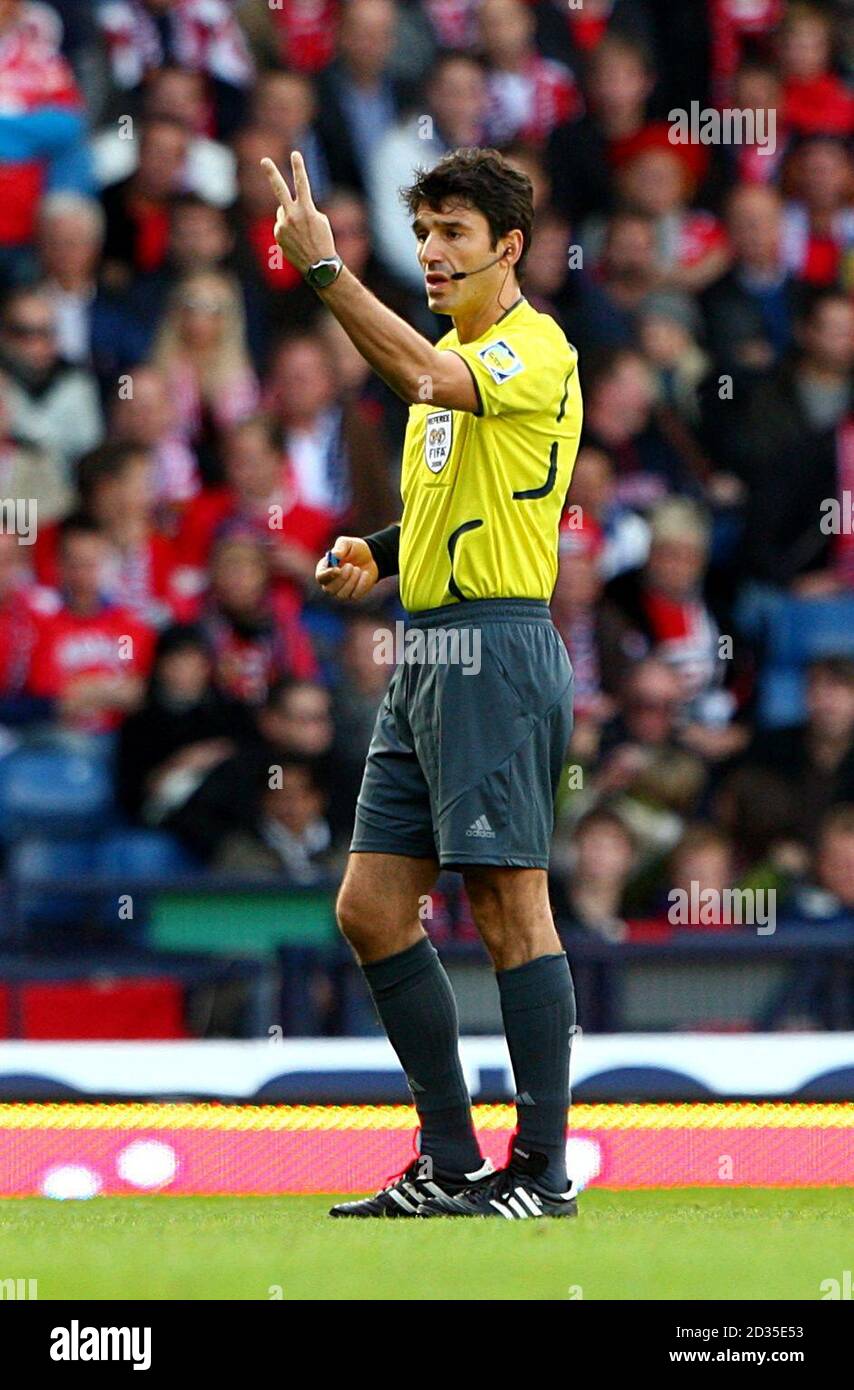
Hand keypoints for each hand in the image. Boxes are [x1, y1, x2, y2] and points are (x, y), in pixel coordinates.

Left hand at [261, 151, 335, 275]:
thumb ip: (303, 209)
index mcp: (307, 209)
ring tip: (301, 233)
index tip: (295, 154)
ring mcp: (283, 226)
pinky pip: (281, 226)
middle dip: (272, 173)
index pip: (302, 183)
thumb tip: (286, 208)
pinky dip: (287, 230)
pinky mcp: (277, 235)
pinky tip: (296, 241)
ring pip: (282, 212)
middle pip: (279, 190)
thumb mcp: (319, 220)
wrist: (319, 266)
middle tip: (264, 160)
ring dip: (290, 217)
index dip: (299, 167)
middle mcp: (292, 216)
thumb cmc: (323, 241)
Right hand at [316, 536, 378, 601]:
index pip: (320, 577)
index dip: (327, 575)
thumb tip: (335, 555)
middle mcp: (329, 583)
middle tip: (350, 565)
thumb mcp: (348, 543)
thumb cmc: (355, 549)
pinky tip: (364, 573)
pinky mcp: (352, 595)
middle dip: (342, 578)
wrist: (371, 557)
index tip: (337, 569)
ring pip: (342, 594)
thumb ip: (340, 547)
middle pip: (329, 589)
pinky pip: (355, 594)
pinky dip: (361, 583)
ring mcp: (340, 591)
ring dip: (352, 580)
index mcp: (324, 569)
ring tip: (357, 568)